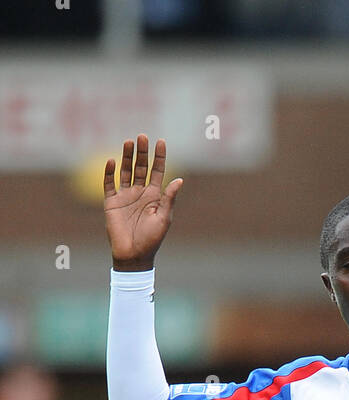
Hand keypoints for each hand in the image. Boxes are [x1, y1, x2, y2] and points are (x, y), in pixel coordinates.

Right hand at [104, 135, 183, 270]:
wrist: (134, 255)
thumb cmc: (152, 239)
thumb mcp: (164, 218)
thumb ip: (169, 199)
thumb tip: (180, 180)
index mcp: (154, 196)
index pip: (157, 171)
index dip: (159, 157)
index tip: (160, 141)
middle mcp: (140, 193)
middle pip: (141, 167)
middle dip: (142, 152)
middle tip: (142, 136)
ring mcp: (125, 196)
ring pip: (126, 171)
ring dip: (127, 157)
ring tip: (129, 142)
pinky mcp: (112, 202)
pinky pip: (109, 184)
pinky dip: (109, 172)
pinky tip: (112, 161)